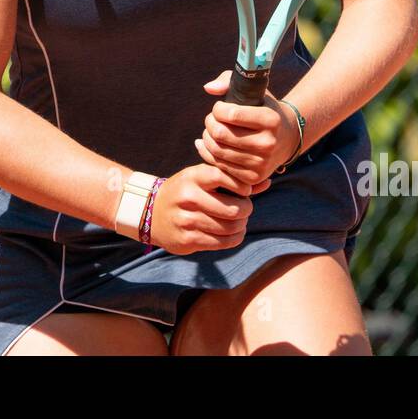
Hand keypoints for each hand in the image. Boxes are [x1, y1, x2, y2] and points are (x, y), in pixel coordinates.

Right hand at [147, 164, 271, 255]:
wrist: (149, 213)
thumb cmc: (185, 191)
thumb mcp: (202, 178)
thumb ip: (233, 179)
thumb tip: (267, 181)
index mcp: (192, 177)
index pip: (223, 176)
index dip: (242, 185)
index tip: (244, 190)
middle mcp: (188, 198)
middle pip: (234, 208)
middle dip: (246, 210)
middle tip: (244, 209)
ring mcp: (186, 220)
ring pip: (230, 227)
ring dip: (241, 226)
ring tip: (239, 221)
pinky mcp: (187, 240)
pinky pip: (222, 242)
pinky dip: (234, 238)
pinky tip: (232, 233)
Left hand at [194, 69, 300, 185]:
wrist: (288, 138)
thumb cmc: (264, 109)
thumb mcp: (254, 91)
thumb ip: (229, 81)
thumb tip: (208, 88)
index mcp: (271, 120)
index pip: (230, 114)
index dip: (217, 109)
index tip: (220, 107)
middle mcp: (268, 143)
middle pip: (220, 133)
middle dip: (209, 123)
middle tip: (212, 119)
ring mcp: (261, 163)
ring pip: (217, 150)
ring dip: (207, 137)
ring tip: (211, 130)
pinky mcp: (253, 177)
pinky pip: (220, 166)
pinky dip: (208, 153)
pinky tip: (208, 143)